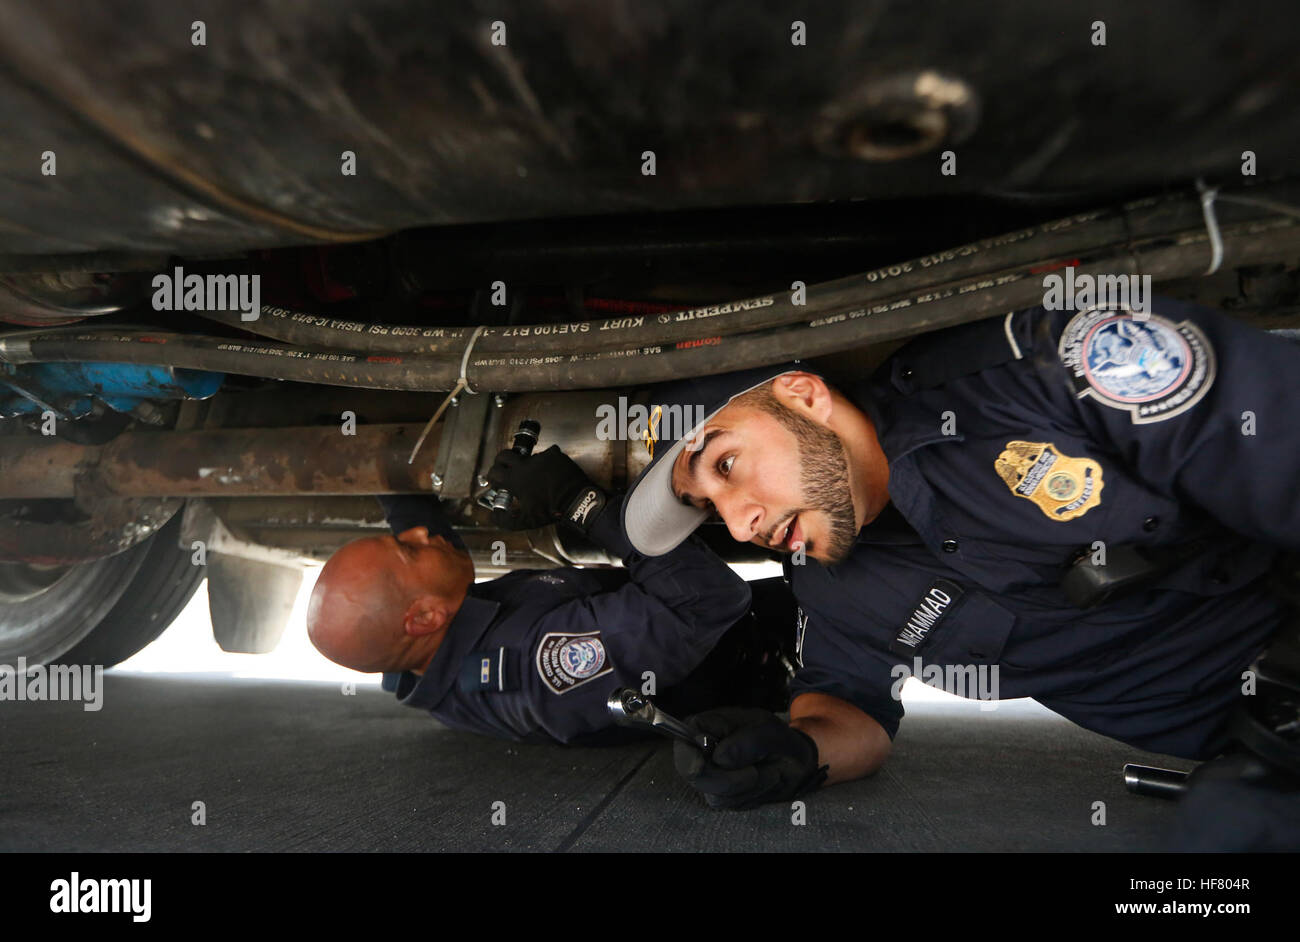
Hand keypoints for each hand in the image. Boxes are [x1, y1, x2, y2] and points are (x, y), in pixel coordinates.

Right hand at [485, 444, 605, 531]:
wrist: (576, 500)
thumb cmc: (550, 511)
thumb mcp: (525, 521)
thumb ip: (505, 520)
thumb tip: (493, 516)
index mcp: (514, 479)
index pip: (494, 471)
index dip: (492, 477)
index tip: (496, 482)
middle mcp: (524, 464)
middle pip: (504, 455)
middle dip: (501, 462)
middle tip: (505, 470)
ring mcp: (540, 457)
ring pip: (527, 457)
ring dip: (527, 465)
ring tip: (535, 477)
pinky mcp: (554, 454)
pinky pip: (546, 455)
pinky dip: (546, 463)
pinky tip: (550, 473)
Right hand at [673, 706, 826, 809]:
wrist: (796, 760)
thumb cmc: (779, 740)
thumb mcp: (770, 732)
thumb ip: (747, 742)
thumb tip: (719, 757)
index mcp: (708, 726)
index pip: (682, 738)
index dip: (686, 755)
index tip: (701, 766)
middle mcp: (704, 751)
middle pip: (694, 774)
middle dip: (727, 780)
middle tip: (754, 772)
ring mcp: (712, 773)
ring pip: (714, 793)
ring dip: (746, 787)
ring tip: (764, 770)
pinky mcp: (722, 793)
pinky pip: (729, 803)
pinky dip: (750, 795)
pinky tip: (762, 780)